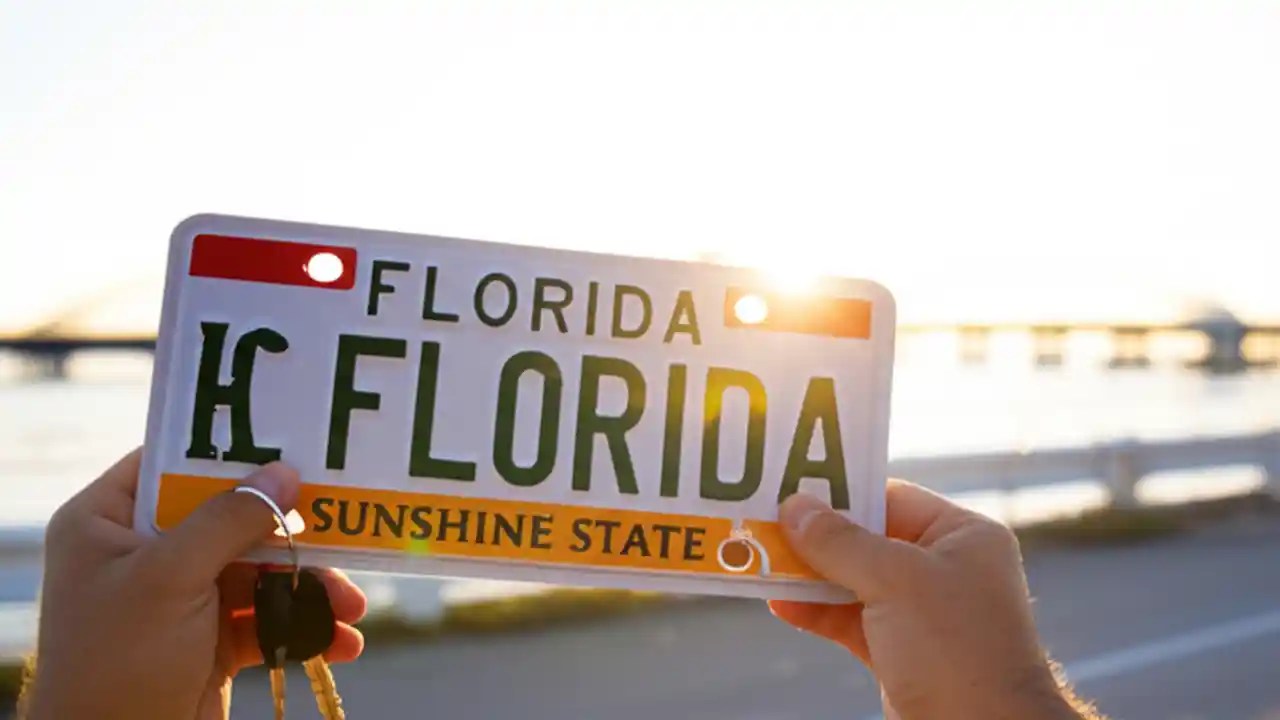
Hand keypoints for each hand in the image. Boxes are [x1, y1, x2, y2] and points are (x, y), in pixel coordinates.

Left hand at [25, 448, 366, 719]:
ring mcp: (176, 600)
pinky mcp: (207, 642)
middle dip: (291, 539)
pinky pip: (265, 620)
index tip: (290, 449)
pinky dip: (303, 629)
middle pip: (231, 521)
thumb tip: (284, 472)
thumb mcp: (171, 578)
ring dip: (309, 589)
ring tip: (350, 608)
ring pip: (258, 573)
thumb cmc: (118, 664)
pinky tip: (339, 641)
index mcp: (107, 523)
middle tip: (341, 539)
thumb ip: (230, 519)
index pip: (171, 466)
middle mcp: (140, 554)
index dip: (229, 456)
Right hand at [770, 480, 1082, 719]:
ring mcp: (923, 613)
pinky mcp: (902, 651)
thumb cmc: (955, 648)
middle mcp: (946, 568)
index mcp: (963, 536)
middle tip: (766, 524)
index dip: (842, 493)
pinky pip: (851, 621)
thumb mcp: (894, 582)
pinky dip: (817, 613)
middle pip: (868, 539)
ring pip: (854, 582)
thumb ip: (840, 543)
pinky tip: (781, 605)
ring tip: (762, 562)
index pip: (893, 498)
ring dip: (809, 576)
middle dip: (818, 537)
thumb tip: (794, 506)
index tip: (791, 490)